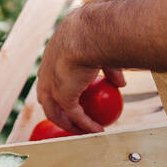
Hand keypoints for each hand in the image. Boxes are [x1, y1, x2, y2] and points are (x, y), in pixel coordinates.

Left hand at [36, 5, 125, 134]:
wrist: (88, 33)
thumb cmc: (95, 35)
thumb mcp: (102, 52)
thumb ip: (109, 69)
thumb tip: (120, 83)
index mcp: (51, 58)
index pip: (49, 78)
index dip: (56, 90)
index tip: (72, 99)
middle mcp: (45, 73)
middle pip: (46, 99)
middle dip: (56, 112)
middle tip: (73, 121)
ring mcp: (51, 86)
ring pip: (56, 113)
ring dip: (69, 125)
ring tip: (84, 132)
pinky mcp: (62, 97)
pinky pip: (76, 116)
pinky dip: (86, 125)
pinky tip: (98, 131)